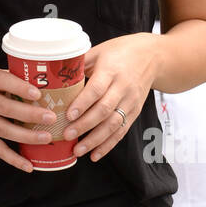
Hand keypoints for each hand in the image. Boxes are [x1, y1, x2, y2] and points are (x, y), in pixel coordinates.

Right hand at [0, 68, 56, 172]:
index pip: (3, 81)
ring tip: (47, 138)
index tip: (38, 93)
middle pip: (5, 108)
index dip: (20, 87)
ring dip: (26, 136)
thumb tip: (54, 86)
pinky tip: (29, 165)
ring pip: (3, 130)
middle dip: (30, 115)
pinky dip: (13, 159)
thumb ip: (18, 80)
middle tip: (51, 118)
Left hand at [62, 34, 160, 161]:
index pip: (96, 89)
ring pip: (113, 124)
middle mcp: (123, 87)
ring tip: (78, 150)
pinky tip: (95, 154)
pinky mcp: (135, 112)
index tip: (68, 115)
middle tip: (67, 135)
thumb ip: (79, 64)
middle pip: (104, 110)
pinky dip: (108, 145)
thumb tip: (53, 78)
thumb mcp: (99, 51)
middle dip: (84, 125)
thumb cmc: (120, 52)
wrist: (152, 56)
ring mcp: (131, 101)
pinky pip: (121, 131)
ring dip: (95, 140)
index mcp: (111, 70)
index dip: (82, 103)